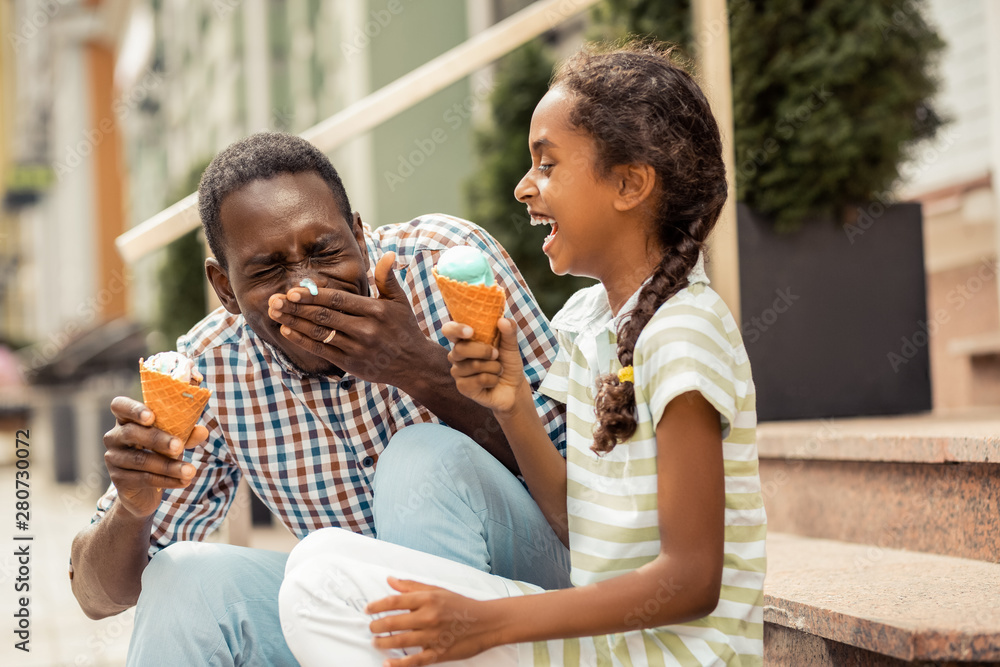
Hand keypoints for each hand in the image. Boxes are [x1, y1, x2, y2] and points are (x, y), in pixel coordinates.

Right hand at [103, 397, 205, 518]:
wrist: (145, 489)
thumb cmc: (159, 453)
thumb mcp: (172, 440)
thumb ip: (186, 433)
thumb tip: (203, 431)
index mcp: (127, 420)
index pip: (120, 406)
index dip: (134, 409)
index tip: (151, 417)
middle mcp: (114, 437)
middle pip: (131, 433)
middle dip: (157, 439)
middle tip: (179, 446)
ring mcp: (113, 458)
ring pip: (141, 460)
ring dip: (169, 466)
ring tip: (190, 471)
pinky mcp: (118, 479)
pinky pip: (144, 478)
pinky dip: (167, 480)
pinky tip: (183, 482)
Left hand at [267, 252, 436, 385]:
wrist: (414, 364)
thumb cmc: (404, 328)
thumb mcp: (400, 301)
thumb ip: (388, 278)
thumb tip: (388, 254)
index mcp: (375, 311)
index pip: (338, 300)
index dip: (314, 296)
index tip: (293, 290)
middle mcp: (365, 329)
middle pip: (324, 316)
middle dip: (297, 308)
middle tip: (274, 300)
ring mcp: (356, 348)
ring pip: (319, 333)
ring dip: (293, 322)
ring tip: (275, 313)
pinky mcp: (350, 363)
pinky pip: (321, 350)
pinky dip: (302, 340)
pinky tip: (287, 330)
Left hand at [366, 578, 502, 665]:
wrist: (487, 622)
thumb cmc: (461, 605)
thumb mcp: (438, 590)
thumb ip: (412, 586)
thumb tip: (390, 580)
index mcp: (428, 599)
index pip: (395, 601)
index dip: (377, 605)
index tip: (368, 609)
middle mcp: (429, 617)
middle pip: (393, 621)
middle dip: (377, 625)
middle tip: (371, 627)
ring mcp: (433, 636)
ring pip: (400, 641)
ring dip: (383, 643)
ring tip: (376, 642)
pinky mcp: (439, 653)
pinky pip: (415, 661)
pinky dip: (399, 664)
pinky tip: (388, 663)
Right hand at [443, 318, 526, 414]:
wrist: (514, 387)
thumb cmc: (508, 363)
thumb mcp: (511, 345)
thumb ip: (508, 331)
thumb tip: (503, 320)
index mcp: (464, 340)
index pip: (449, 330)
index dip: (456, 329)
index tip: (470, 331)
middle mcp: (457, 355)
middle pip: (460, 349)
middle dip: (484, 351)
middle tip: (496, 354)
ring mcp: (458, 372)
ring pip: (474, 365)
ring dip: (494, 367)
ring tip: (497, 370)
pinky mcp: (462, 387)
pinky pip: (479, 380)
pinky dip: (493, 379)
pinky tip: (493, 381)